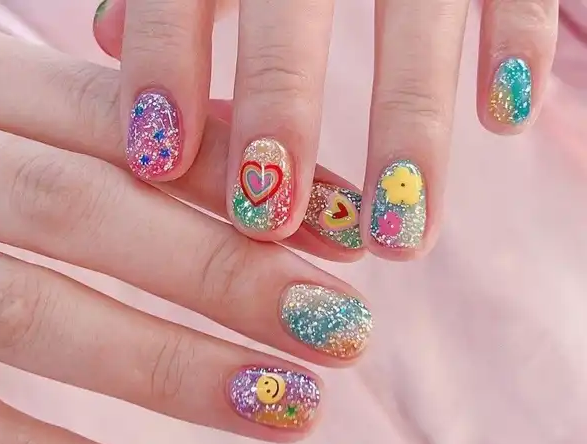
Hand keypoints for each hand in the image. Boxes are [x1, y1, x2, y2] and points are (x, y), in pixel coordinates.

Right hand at [0, 17, 372, 443]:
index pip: (120, 119)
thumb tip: (272, 184)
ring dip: (172, 370)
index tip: (349, 234)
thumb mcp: (18, 118)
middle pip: (84, 210)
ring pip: (30, 313)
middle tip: (343, 331)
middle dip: (225, 275)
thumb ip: (124, 138)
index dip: (239, 177)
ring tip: (292, 409)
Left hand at [95, 0, 557, 258]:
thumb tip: (105, 38)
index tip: (156, 164)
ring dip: (410, 139)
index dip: (164, 71)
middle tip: (265, 221)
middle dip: (276, 122)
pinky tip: (504, 123)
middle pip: (292, 21)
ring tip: (400, 243)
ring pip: (417, 26)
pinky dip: (517, 48)